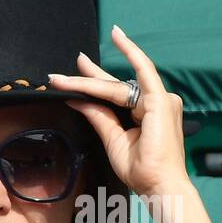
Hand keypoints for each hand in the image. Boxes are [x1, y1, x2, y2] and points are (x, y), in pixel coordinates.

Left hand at [50, 25, 189, 196]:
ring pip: (117, 86)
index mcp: (147, 112)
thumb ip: (98, 116)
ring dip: (88, 81)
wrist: (159, 185)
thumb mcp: (112, 139)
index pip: (116, 92)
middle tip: (63, 69)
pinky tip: (118, 38)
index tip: (75, 71)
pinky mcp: (159, 100)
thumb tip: (77, 100)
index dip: (94, 82)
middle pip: (115, 86)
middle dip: (87, 77)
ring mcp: (160, 99)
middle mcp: (156, 102)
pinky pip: (138, 74)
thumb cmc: (141, 169)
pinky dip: (129, 54)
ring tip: (61, 79)